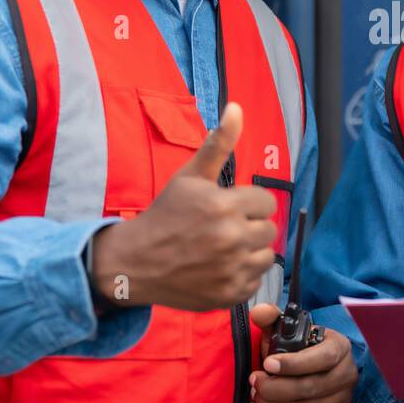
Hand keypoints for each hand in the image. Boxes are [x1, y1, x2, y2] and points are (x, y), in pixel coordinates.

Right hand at [89, 101, 277, 310]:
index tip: (229, 207)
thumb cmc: (165, 214)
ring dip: (250, 251)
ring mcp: (231, 269)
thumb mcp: (190, 176)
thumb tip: (237, 107)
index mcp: (224, 205)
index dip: (249, 203)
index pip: (266, 201)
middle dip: (250, 226)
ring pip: (266, 256)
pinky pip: (255, 281)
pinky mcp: (229, 294)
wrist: (135, 263)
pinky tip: (218, 268)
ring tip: (223, 248)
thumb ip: (218, 143)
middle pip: (268, 229)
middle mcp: (230, 237)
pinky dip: (242, 275)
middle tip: (223, 228)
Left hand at [248, 304, 356, 402]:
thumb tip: (258, 312)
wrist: (322, 370)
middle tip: (254, 384)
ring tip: (255, 400)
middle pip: (311, 388)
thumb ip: (272, 319)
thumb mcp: (289, 330)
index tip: (267, 364)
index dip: (293, 363)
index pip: (321, 358)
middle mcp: (346, 375)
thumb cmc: (302, 349)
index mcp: (339, 348)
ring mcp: (342, 401)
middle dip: (276, 388)